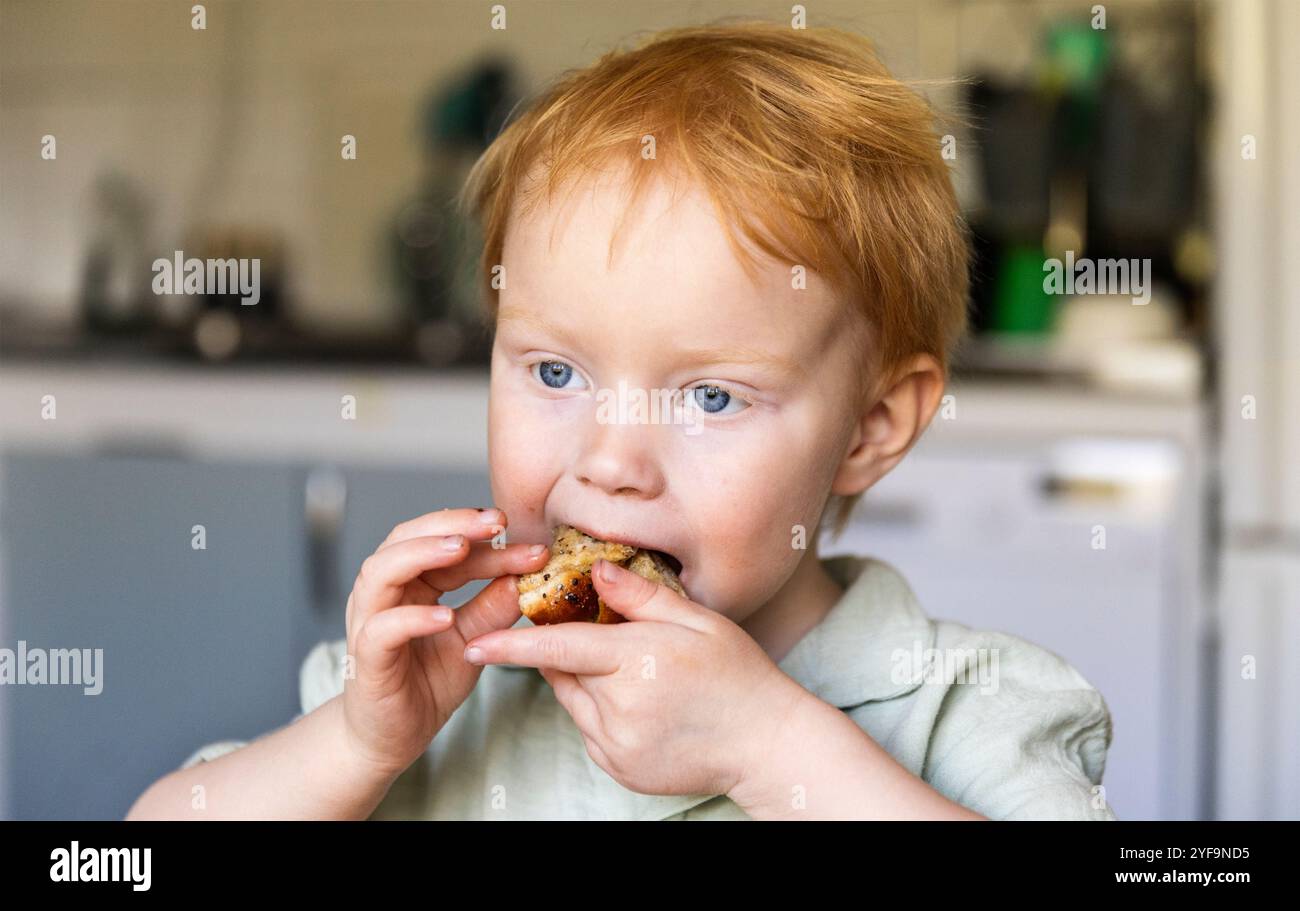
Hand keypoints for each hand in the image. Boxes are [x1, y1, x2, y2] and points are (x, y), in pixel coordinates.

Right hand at [339, 507, 547, 778]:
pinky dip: (412, 618)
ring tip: (462, 549)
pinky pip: (382, 629)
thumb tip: (527, 573)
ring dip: (422, 554)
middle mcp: (384, 593)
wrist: (393, 738)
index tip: (520, 532)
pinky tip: (445, 616)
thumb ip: (493, 607)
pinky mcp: (365, 658)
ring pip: (381, 571)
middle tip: (493, 521)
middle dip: (449, 524)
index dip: (481, 536)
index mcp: (411, 583)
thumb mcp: (473, 639)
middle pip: (405, 538)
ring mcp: (369, 622)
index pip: (443, 544)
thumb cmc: (427, 682)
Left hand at [462, 557, 806, 797]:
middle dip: (574, 652)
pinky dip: (604, 713)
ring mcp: (617, 745)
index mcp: (637, 664)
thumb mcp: (697, 620)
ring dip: (591, 683)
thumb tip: (597, 569)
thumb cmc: (738, 674)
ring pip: (575, 702)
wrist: (766, 744)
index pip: (559, 650)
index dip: (514, 645)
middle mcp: (619, 710)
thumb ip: (640, 596)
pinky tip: (647, 706)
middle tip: (617, 641)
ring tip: (643, 677)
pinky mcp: (619, 769)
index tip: (477, 643)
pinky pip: (591, 731)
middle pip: (566, 672)